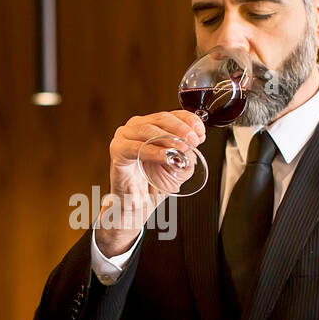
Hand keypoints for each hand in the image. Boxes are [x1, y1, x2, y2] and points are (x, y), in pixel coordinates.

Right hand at [98, 110, 206, 254]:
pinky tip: (165, 157)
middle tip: (193, 140)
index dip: (189, 121)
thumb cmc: (154, 183)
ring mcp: (125, 136)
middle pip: (161, 118)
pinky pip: (136, 147)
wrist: (138, 204)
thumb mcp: (179, 165)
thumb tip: (196, 139)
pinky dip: (153, 151)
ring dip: (168, 138)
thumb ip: (188, 151)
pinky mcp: (117, 150)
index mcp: (154, 125)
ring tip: (182, 148)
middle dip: (181, 129)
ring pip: (148, 130)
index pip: (173, 114)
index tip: (200, 132)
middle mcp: (138, 126)